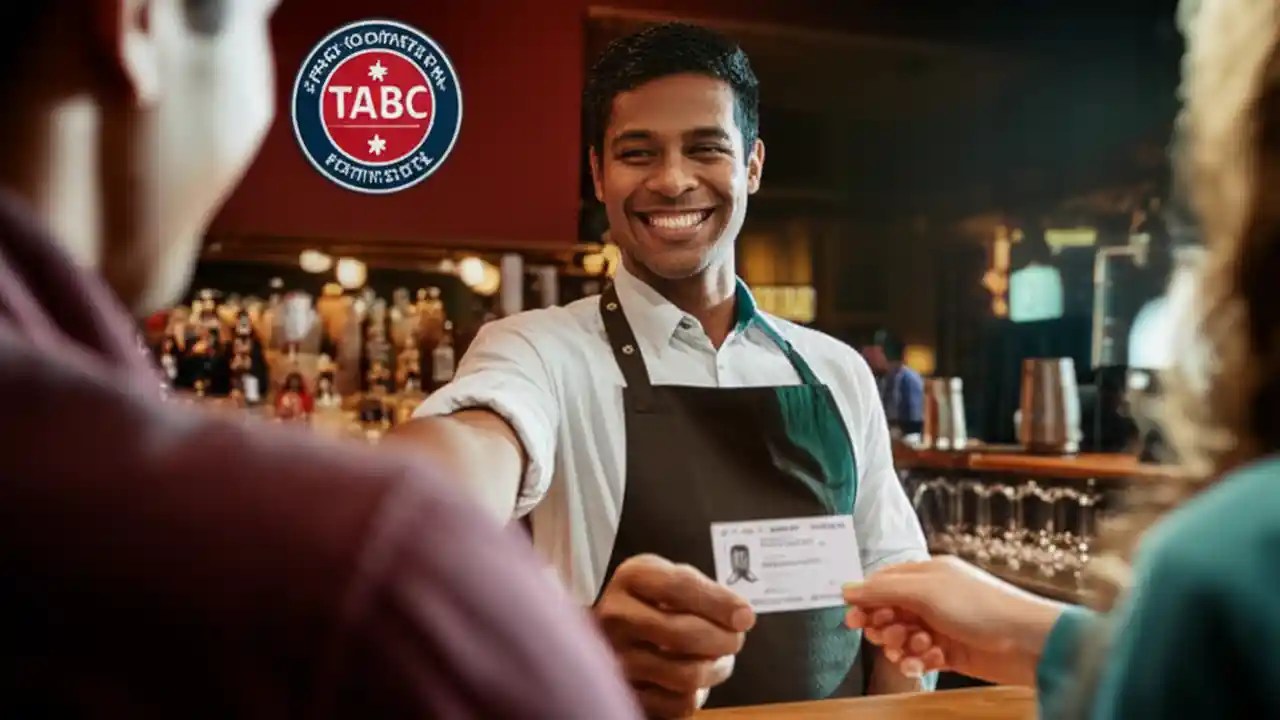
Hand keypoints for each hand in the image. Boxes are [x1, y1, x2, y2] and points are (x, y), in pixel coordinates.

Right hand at [594, 554, 755, 717]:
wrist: (613, 628)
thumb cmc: (652, 601)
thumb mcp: (671, 578)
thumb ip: (706, 591)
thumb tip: (742, 617)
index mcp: (632, 578)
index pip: (680, 588)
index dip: (720, 603)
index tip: (744, 616)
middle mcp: (617, 617)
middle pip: (684, 634)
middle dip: (723, 639)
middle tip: (734, 639)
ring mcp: (617, 658)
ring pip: (686, 674)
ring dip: (715, 670)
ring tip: (718, 660)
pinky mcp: (627, 693)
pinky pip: (678, 703)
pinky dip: (697, 694)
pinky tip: (694, 679)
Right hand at [842, 556, 1066, 685]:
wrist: (1027, 642)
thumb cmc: (981, 607)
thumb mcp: (925, 591)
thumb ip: (883, 589)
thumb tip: (846, 588)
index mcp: (926, 574)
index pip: (883, 583)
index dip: (865, 601)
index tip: (852, 620)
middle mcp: (932, 598)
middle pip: (889, 612)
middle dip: (884, 627)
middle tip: (889, 637)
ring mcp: (940, 626)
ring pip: (902, 638)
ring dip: (903, 646)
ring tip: (917, 649)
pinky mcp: (949, 652)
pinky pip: (920, 657)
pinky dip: (919, 662)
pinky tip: (927, 662)